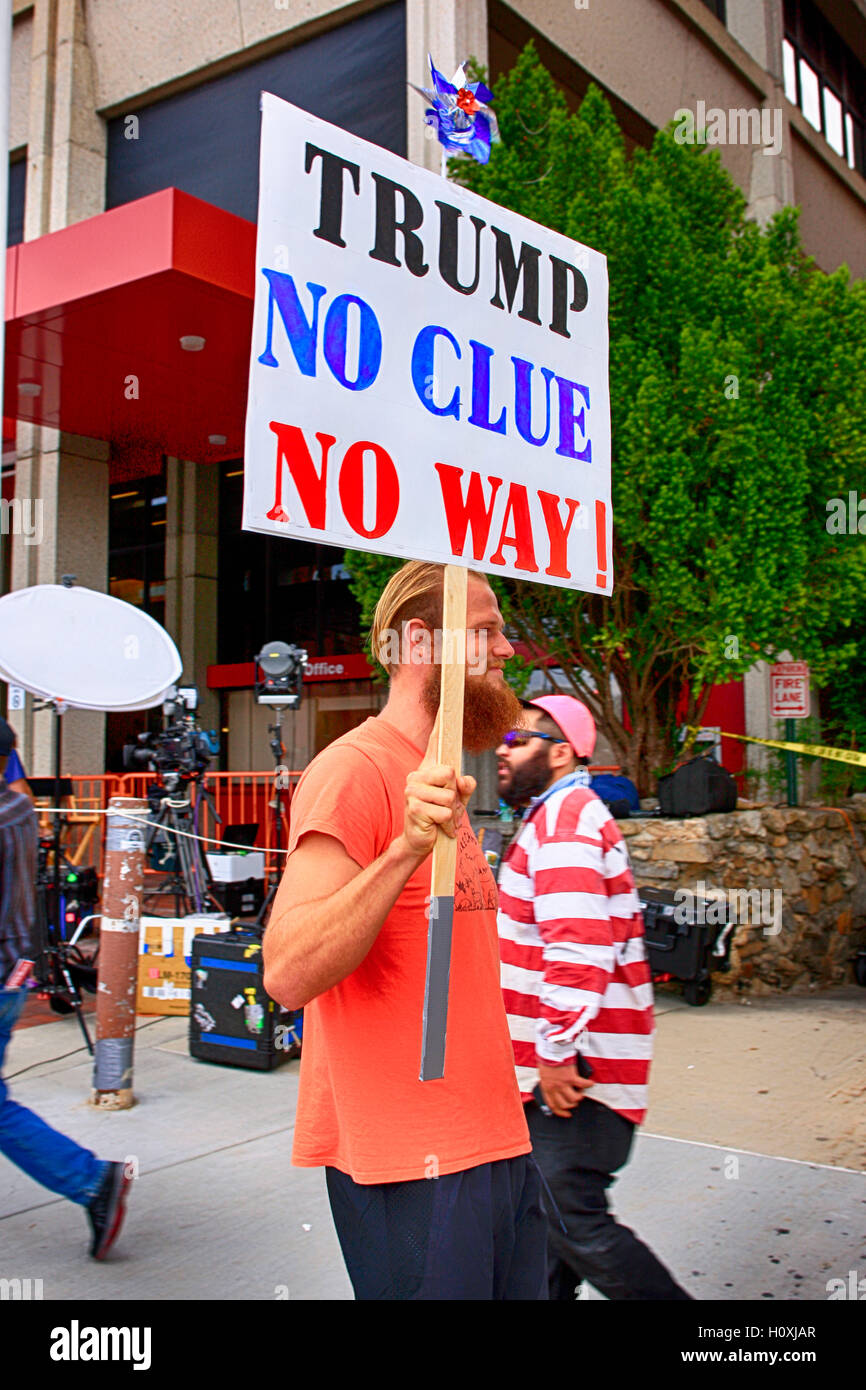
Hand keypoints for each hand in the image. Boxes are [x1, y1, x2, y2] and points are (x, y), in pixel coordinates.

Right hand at [402, 718, 475, 859]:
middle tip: (448, 807)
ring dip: (453, 813)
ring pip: (449, 797)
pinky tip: (438, 827)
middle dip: (455, 795)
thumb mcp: (458, 800)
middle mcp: (417, 775)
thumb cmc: (440, 817)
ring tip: (443, 819)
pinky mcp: (414, 808)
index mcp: (429, 768)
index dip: (440, 722)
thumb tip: (465, 780)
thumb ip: (465, 787)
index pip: (436, 741)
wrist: (420, 841)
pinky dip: (448, 824)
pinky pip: (446, 813)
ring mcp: (413, 791)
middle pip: (449, 773)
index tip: (444, 703)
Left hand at [537, 1061, 593, 1117]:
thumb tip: (554, 1089)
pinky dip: (588, 1084)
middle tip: (575, 1101)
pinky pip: (582, 1085)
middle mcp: (554, 1088)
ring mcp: (563, 1083)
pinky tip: (591, 1083)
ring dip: (579, 1097)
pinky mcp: (571, 1077)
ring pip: (574, 1099)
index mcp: (546, 1087)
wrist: (551, 1050)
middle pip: (564, 1104)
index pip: (553, 1105)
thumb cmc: (546, 1059)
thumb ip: (548, 1083)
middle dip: (571, 1105)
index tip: (567, 1114)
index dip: (560, 1112)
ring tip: (581, 1092)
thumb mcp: (543, 1074)